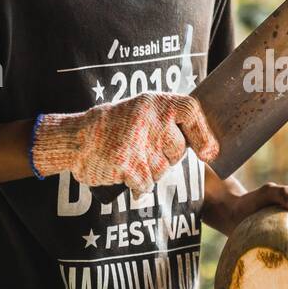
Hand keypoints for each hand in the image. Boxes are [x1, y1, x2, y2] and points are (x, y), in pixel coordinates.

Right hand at [32, 93, 217, 194]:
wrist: (77, 139)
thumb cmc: (114, 127)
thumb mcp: (142, 111)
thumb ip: (170, 120)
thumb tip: (210, 147)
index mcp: (154, 102)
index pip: (191, 110)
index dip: (203, 133)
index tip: (208, 153)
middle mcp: (149, 119)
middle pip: (178, 150)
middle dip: (166, 158)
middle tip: (142, 149)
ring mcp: (138, 142)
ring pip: (162, 170)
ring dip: (149, 172)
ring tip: (129, 157)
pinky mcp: (128, 165)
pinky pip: (146, 184)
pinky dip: (137, 185)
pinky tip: (123, 172)